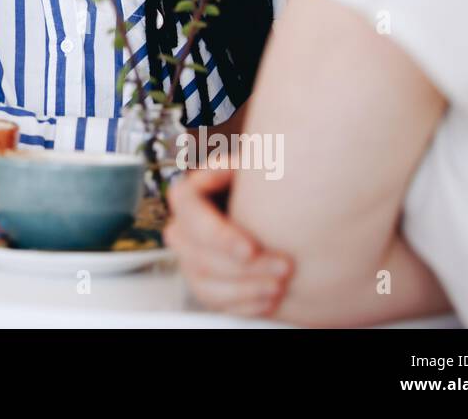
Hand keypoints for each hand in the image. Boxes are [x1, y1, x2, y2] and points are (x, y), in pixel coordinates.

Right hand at [164, 165, 293, 317]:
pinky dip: (244, 305)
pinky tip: (269, 299)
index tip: (251, 248)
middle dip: (241, 268)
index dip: (217, 234)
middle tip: (283, 267)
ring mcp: (192, 259)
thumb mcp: (259, 164)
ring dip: (244, 289)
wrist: (275, 213)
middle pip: (195, 254)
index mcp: (190, 195)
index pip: (186, 209)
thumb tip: (258, 161)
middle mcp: (184, 228)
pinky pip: (216, 303)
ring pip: (203, 283)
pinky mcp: (207, 284)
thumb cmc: (266, 186)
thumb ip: (254, 160)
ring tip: (280, 286)